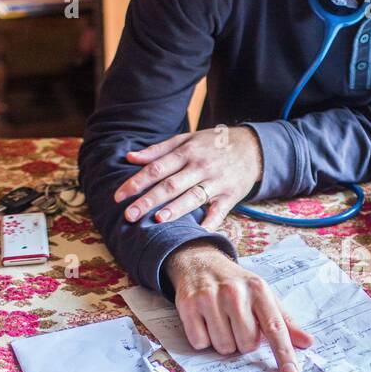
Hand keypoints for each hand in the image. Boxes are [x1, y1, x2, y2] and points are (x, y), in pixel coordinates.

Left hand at [113, 126, 263, 229]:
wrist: (251, 147)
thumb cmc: (212, 145)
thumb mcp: (186, 140)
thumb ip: (158, 150)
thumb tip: (131, 158)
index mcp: (186, 152)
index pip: (156, 168)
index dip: (136, 182)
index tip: (119, 196)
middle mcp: (200, 167)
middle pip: (171, 185)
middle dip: (148, 200)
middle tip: (129, 215)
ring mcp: (216, 182)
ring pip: (193, 197)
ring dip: (176, 209)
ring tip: (158, 220)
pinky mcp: (231, 195)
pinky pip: (219, 211)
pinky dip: (210, 221)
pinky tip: (198, 231)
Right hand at [166, 242, 312, 371]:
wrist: (200, 262)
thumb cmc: (237, 285)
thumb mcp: (263, 296)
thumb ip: (284, 321)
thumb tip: (307, 342)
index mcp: (258, 290)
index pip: (275, 327)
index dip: (283, 352)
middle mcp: (234, 292)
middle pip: (246, 344)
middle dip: (243, 342)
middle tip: (237, 325)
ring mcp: (209, 298)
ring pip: (223, 347)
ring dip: (224, 342)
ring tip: (221, 322)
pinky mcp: (188, 305)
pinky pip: (199, 342)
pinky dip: (203, 339)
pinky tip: (204, 321)